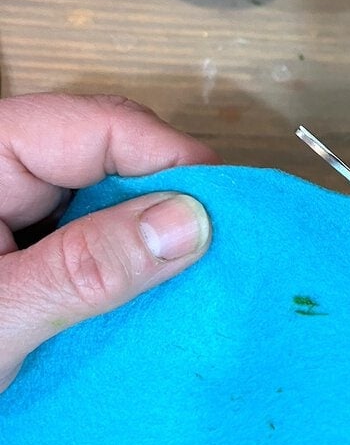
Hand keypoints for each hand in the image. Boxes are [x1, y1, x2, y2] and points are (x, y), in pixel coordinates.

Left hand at [0, 93, 217, 391]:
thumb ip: (87, 268)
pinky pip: (102, 239)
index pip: (99, 128)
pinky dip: (135, 266)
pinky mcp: (37, 246)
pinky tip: (157, 296)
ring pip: (115, 199)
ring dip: (156, 239)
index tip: (232, 213)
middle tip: (222, 256)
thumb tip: (189, 223)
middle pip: (114, 157)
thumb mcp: (1, 316)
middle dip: (171, 201)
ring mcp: (23, 209)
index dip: (173, 160)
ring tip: (196, 280)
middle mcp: (6, 171)